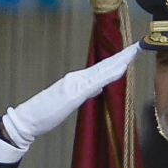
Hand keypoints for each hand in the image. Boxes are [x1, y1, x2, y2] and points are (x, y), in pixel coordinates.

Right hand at [2, 43, 141, 150]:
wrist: (29, 119)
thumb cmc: (47, 114)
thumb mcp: (70, 102)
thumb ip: (85, 93)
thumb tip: (99, 87)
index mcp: (78, 80)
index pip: (102, 70)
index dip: (117, 61)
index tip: (131, 54)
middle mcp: (78, 77)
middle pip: (105, 66)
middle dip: (122, 56)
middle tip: (137, 47)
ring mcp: (76, 83)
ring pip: (103, 70)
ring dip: (119, 61)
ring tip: (133, 53)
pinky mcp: (74, 92)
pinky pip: (96, 82)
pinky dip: (109, 74)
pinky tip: (120, 70)